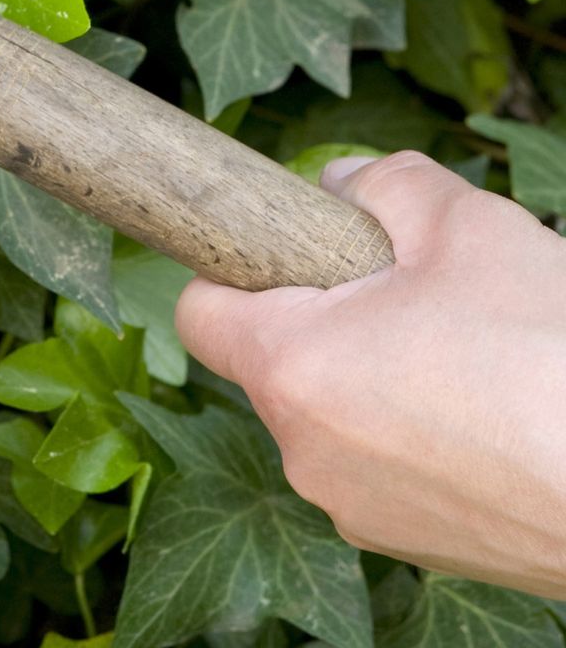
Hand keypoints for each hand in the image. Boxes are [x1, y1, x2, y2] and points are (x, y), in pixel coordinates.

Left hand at [176, 152, 565, 595]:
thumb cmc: (548, 356)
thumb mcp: (467, 226)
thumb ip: (385, 185)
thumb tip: (342, 184)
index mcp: (293, 369)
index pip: (201, 311)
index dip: (236, 268)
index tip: (289, 253)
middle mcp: (304, 452)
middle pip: (278, 363)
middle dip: (331, 322)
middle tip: (415, 300)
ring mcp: (357, 509)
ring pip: (336, 419)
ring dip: (379, 382)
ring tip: (467, 360)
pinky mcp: (415, 548)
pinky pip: (387, 472)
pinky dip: (419, 441)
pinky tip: (488, 418)